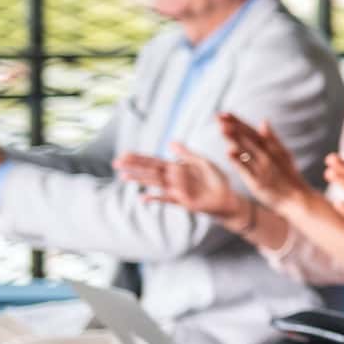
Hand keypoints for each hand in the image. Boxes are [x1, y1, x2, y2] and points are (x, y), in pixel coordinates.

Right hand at [112, 144, 242, 220]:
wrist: (228, 198)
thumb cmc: (215, 180)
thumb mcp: (203, 162)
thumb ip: (187, 154)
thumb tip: (170, 142)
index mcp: (177, 168)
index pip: (155, 161)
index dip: (140, 158)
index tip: (124, 154)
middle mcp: (173, 179)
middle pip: (150, 171)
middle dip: (134, 167)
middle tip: (116, 163)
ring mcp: (177, 191)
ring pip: (155, 183)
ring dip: (140, 180)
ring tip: (123, 177)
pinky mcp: (184, 201)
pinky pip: (169, 198)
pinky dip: (156, 198)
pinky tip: (143, 198)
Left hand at [219, 114, 313, 211]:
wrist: (297, 198)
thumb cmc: (288, 176)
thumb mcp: (284, 154)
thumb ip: (273, 139)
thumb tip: (263, 121)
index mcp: (271, 147)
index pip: (251, 131)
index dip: (238, 122)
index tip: (224, 113)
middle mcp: (267, 155)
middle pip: (248, 138)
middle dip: (233, 126)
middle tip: (218, 116)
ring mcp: (263, 168)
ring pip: (246, 151)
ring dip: (234, 139)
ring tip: (222, 128)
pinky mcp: (258, 182)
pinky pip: (247, 170)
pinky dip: (239, 160)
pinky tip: (229, 152)